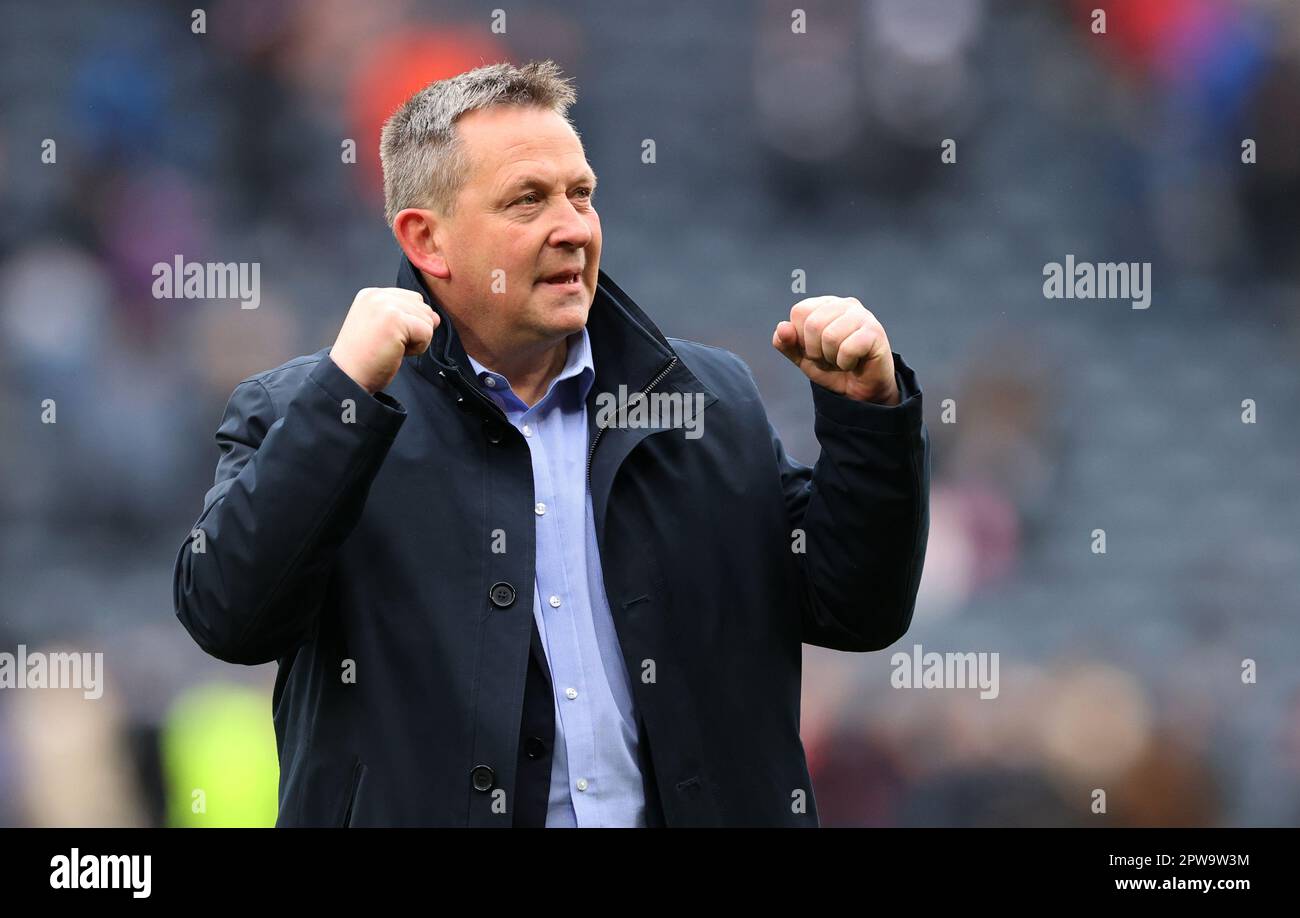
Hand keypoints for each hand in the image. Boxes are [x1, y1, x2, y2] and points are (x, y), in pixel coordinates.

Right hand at [330, 288, 438, 394]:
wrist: (348, 377)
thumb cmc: (365, 358)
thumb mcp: (384, 328)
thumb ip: (408, 316)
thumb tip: (436, 317)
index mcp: (371, 294)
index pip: (412, 299)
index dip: (408, 322)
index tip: (385, 336)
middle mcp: (377, 295)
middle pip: (422, 307)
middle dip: (414, 330)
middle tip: (388, 343)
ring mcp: (386, 306)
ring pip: (427, 319)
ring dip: (416, 340)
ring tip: (391, 347)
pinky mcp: (395, 320)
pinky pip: (427, 332)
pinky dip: (418, 348)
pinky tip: (397, 352)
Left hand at [772, 296, 898, 404]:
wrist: (859, 392)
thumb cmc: (833, 369)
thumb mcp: (803, 357)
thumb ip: (787, 343)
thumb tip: (782, 327)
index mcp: (825, 305)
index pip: (799, 311)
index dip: (801, 338)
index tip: (816, 349)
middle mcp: (845, 304)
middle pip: (813, 324)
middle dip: (816, 351)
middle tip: (830, 358)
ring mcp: (863, 316)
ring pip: (830, 336)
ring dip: (832, 358)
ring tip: (842, 360)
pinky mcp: (875, 332)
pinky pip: (848, 348)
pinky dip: (846, 363)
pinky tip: (854, 363)